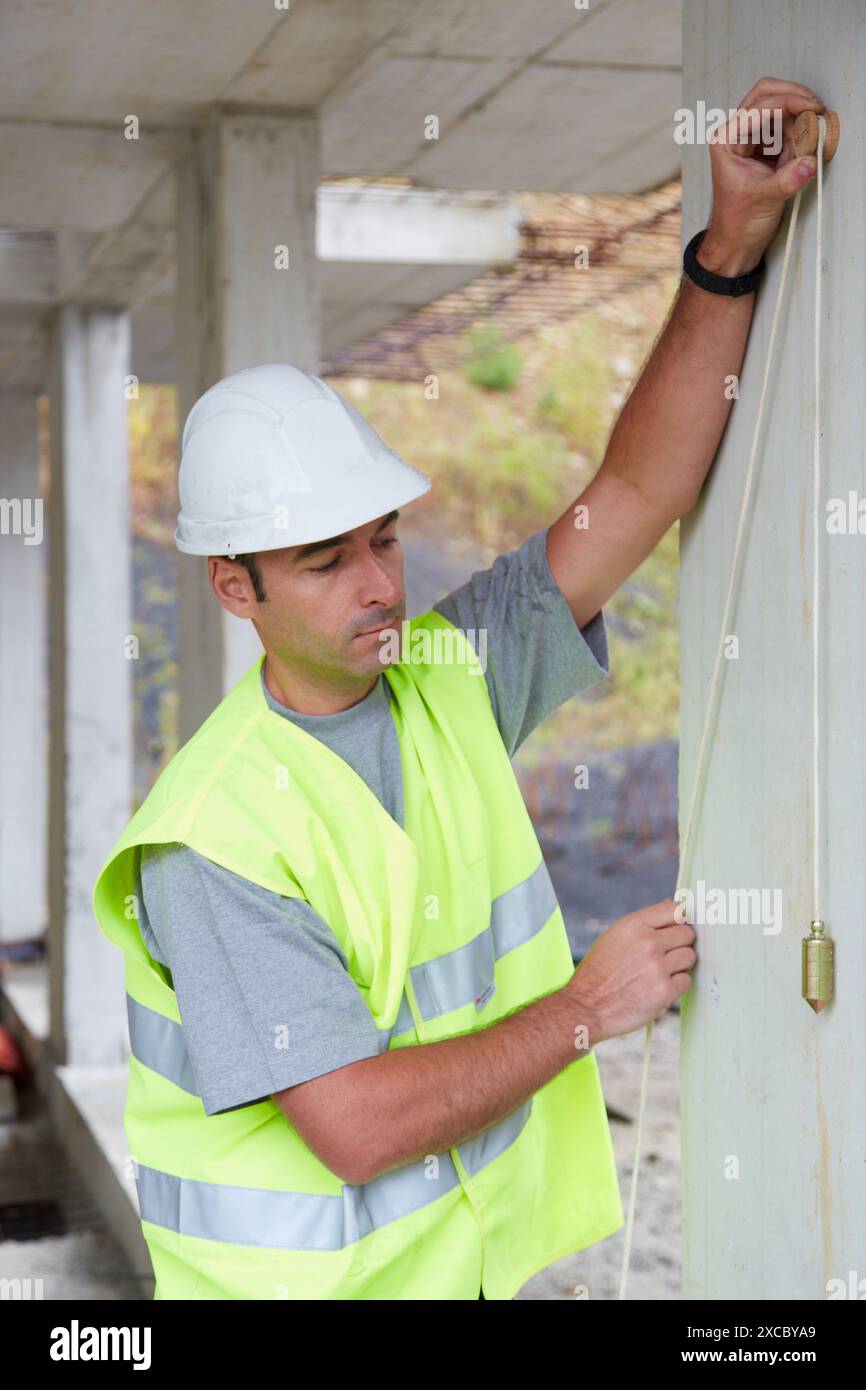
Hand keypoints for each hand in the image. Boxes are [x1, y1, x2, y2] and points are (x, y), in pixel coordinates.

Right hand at [565, 897, 696, 1043]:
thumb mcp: (613, 937)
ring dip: (680, 965)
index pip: (674, 910)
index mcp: (633, 925)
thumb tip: (672, 908)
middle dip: (680, 944)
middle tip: (667, 955)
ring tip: (661, 972)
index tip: (677, 928)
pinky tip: (658, 987)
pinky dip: (676, 985)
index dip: (679, 920)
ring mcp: (657, 967)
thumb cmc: (598, 972)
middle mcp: (647, 942)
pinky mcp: (664, 991)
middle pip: (687, 934)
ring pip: (689, 957)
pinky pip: (686, 980)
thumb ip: (644, 924)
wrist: (586, 1006)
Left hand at [701, 76, 825, 274]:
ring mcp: (752, 138)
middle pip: (767, 94)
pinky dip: (800, 133)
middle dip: (794, 98)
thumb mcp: (764, 200)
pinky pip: (787, 128)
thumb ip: (787, 180)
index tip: (813, 109)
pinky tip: (804, 149)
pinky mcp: (765, 148)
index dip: (790, 102)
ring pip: (780, 109)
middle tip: (816, 109)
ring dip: (799, 119)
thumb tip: (809, 162)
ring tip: (809, 141)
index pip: (760, 105)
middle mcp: (737, 133)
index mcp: (727, 139)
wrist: (737, 242)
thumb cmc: (738, 222)